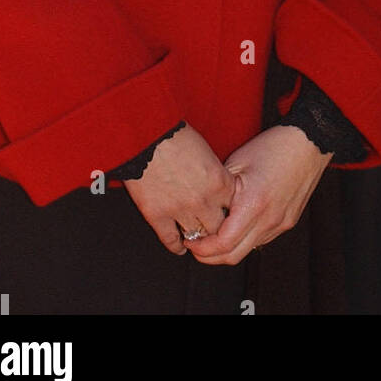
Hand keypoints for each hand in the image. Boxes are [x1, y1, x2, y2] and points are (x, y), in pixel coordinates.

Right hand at [123, 123, 235, 255]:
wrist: (148, 134)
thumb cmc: (177, 135)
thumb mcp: (207, 153)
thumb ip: (215, 174)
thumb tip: (217, 188)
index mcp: (219, 182)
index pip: (233, 208)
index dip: (228, 211)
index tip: (225, 214)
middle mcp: (203, 200)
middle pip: (218, 227)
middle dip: (216, 228)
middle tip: (213, 229)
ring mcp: (180, 210)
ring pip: (197, 237)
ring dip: (198, 238)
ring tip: (198, 240)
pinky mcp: (157, 215)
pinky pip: (170, 240)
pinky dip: (176, 246)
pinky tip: (180, 246)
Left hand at [186, 125, 332, 266]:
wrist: (309, 142)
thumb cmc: (273, 146)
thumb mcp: (237, 163)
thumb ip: (220, 191)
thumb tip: (203, 209)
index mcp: (253, 204)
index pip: (223, 244)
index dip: (202, 248)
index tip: (190, 240)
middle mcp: (269, 220)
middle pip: (233, 256)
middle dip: (210, 256)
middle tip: (196, 244)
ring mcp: (281, 223)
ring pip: (248, 250)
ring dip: (228, 248)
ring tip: (214, 233)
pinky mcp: (288, 222)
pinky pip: (261, 239)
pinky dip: (245, 238)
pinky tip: (237, 224)